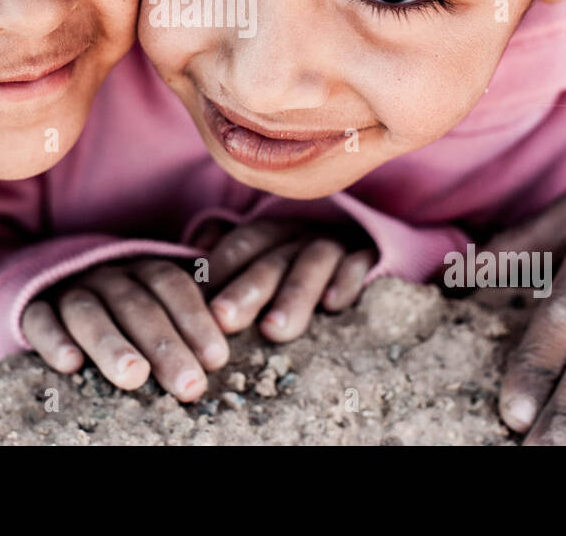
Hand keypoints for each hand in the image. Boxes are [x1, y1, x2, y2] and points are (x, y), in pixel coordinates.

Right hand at [21, 258, 228, 401]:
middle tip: (189, 385)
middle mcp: (106, 274)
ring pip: (89, 311)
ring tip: (133, 377)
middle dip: (165, 345)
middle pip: (137, 304)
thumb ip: (185, 320)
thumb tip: (220, 354)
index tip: (216, 359)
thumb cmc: (121, 312)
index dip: (195, 319)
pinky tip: (70, 365)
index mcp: (141, 270)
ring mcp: (67, 289)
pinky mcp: (32, 308)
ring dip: (112, 342)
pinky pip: (39, 319)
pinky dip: (54, 339)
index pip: (171, 284)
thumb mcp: (153, 305)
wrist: (50, 287)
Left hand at [197, 218, 377, 341]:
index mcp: (270, 234)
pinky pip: (358, 262)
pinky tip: (334, 305)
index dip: (219, 270)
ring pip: (312, 262)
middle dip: (246, 290)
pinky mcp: (368, 254)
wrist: (363, 242)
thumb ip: (229, 257)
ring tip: (274, 330)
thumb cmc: (297, 262)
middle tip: (224, 320)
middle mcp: (299, 235)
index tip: (198, 304)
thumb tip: (197, 249)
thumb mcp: (264, 256)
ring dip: (293, 294)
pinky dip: (347, 280)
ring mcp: (335, 243)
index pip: (240, 245)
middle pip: (270, 260)